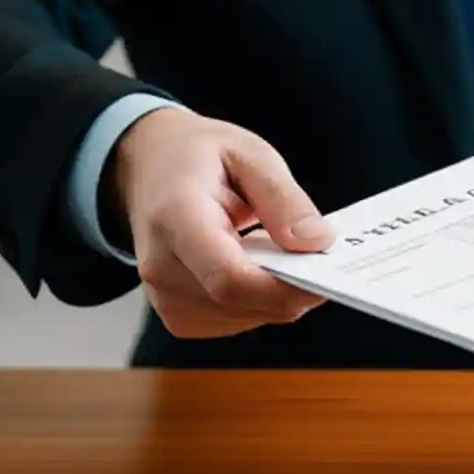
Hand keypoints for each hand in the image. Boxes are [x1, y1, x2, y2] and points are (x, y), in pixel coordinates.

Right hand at [113, 108, 334, 337]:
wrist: (146, 168)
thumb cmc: (195, 157)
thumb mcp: (248, 153)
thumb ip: (283, 199)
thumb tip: (317, 243)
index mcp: (176, 220)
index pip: (230, 280)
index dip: (286, 287)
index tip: (327, 273)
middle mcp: (161, 268)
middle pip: (243, 304)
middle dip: (292, 287)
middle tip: (319, 256)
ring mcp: (164, 298)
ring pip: (247, 317)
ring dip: (277, 293)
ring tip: (279, 250)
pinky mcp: (178, 315)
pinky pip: (236, 320)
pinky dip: (260, 300)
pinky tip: (259, 266)